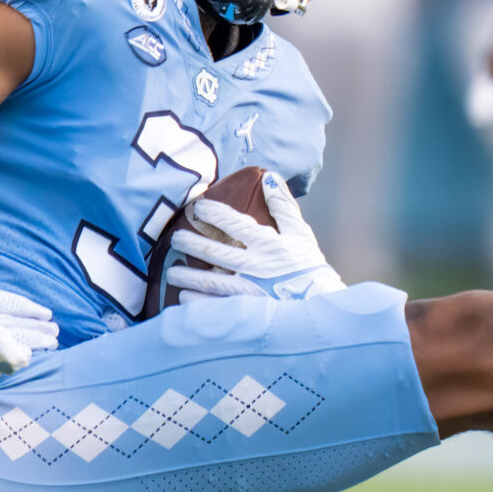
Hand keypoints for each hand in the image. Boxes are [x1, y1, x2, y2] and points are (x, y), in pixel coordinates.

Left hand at [163, 173, 346, 301]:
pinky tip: (183, 298)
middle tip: (176, 237)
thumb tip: (270, 179)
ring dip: (187, 276)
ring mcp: (248, 292)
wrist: (320, 307)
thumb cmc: (311, 269)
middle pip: (214, 252)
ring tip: (171, 272)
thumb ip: (284, 207)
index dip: (214, 213)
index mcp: (268, 245)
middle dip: (191, 243)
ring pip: (208, 281)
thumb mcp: (301, 234)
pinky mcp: (245, 312)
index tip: (198, 206)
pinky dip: (197, 302)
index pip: (234, 224)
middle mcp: (255, 267)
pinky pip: (214, 306)